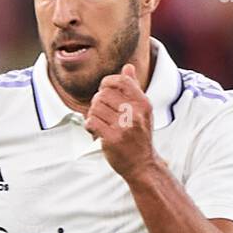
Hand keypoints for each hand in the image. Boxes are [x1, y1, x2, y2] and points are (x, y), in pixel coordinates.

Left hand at [85, 63, 155, 181]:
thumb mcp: (142, 111)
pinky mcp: (112, 139)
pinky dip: (89, 125)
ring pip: (95, 107)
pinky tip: (94, 129)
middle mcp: (135, 113)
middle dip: (97, 102)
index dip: (107, 83)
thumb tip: (127, 67)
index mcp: (143, 103)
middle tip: (100, 112)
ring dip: (92, 114)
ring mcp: (124, 126)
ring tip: (98, 122)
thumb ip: (134, 89)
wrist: (142, 164)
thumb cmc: (139, 136)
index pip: (121, 80)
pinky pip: (92, 122)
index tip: (104, 92)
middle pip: (104, 94)